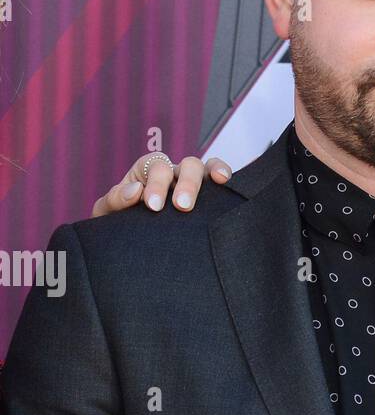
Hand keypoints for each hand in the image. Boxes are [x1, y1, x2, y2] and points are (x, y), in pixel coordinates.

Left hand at [90, 153, 231, 217]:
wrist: (131, 249)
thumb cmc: (119, 224)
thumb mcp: (108, 213)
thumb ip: (115, 199)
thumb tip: (135, 191)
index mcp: (146, 172)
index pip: (154, 166)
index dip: (156, 183)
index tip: (152, 205)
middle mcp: (172, 174)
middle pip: (183, 165)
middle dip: (184, 184)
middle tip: (181, 206)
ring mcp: (191, 184)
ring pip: (202, 169)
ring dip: (204, 180)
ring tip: (208, 193)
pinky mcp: (207, 198)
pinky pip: (218, 178)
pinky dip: (223, 173)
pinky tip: (226, 182)